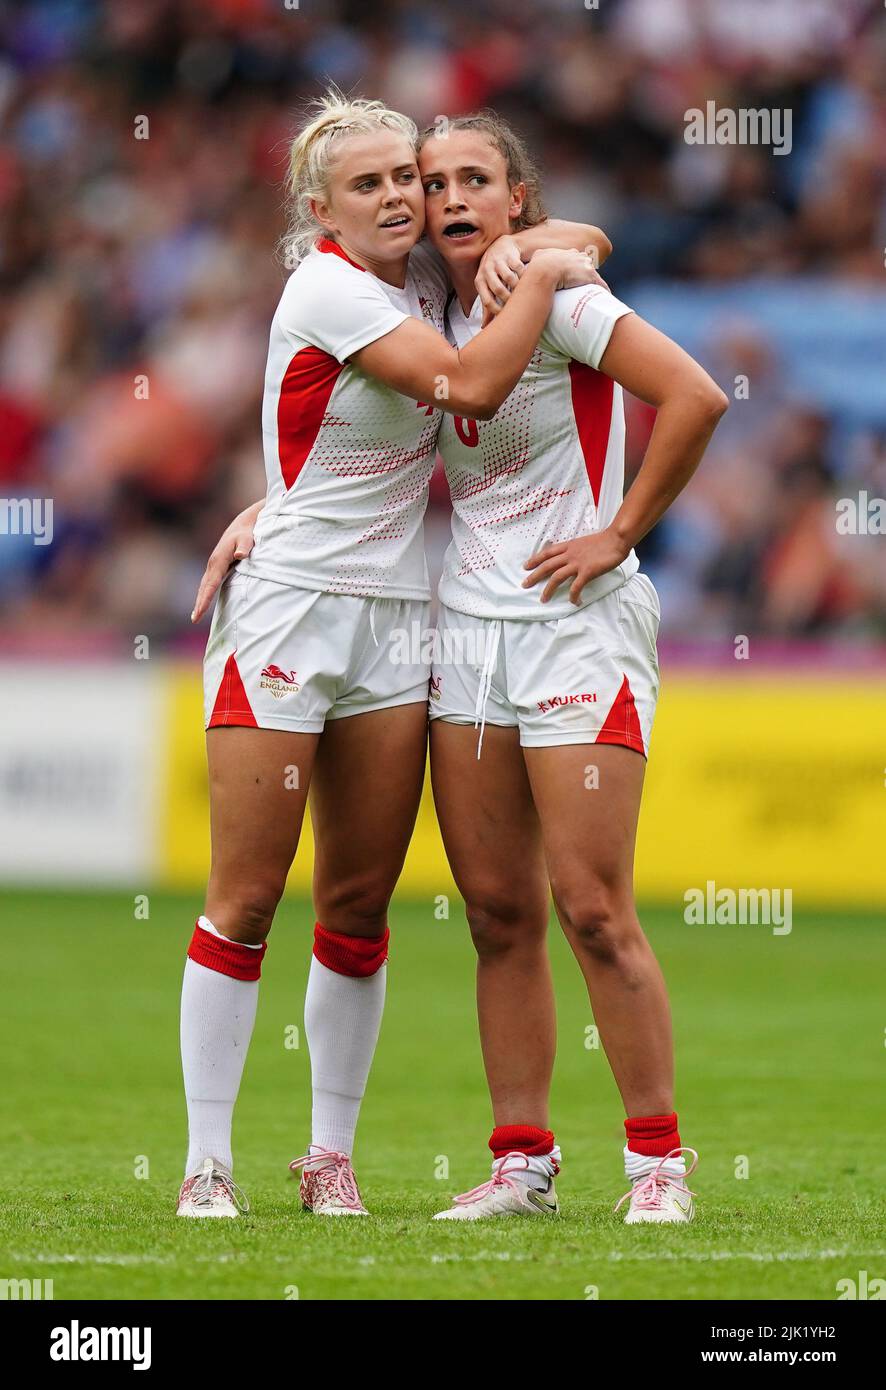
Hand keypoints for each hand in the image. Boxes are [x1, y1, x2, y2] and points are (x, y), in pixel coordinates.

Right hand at [191, 500, 262, 621]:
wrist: (243, 524)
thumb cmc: (247, 533)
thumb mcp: (247, 538)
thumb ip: (245, 547)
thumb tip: (240, 555)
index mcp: (218, 560)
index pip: (211, 584)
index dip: (205, 599)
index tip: (199, 612)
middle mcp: (213, 564)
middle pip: (204, 587)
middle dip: (199, 603)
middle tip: (194, 619)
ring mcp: (214, 565)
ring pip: (204, 586)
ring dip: (199, 600)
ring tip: (195, 616)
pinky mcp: (217, 567)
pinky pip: (209, 583)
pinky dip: (204, 594)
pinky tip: (203, 604)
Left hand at [476, 235, 524, 324]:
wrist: (501, 247)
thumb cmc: (493, 273)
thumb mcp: (487, 288)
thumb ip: (487, 307)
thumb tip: (484, 327)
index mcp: (479, 281)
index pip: (487, 300)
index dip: (497, 311)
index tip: (506, 316)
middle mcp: (486, 270)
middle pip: (498, 289)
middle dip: (509, 300)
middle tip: (517, 306)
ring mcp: (498, 261)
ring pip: (509, 278)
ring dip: (518, 287)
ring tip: (524, 293)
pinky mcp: (509, 255)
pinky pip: (518, 267)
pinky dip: (524, 275)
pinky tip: (529, 281)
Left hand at [522, 526, 630, 603]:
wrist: (616, 539)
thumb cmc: (603, 541)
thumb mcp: (582, 542)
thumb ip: (573, 550)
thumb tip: (568, 558)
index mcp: (568, 546)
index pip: (547, 553)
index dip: (535, 559)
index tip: (526, 566)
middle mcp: (570, 554)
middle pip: (547, 566)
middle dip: (534, 576)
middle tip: (525, 584)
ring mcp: (578, 563)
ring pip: (557, 577)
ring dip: (548, 589)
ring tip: (543, 599)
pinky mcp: (588, 572)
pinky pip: (576, 586)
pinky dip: (573, 595)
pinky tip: (573, 601)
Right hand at [530, 246, 602, 292]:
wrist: (544, 270)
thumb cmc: (537, 268)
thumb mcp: (536, 258)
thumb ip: (536, 259)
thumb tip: (526, 266)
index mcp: (564, 252)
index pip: (573, 257)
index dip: (573, 266)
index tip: (572, 275)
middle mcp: (576, 256)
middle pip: (585, 263)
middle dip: (585, 272)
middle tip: (582, 284)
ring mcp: (584, 266)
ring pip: (593, 274)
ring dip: (594, 282)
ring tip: (594, 293)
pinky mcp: (589, 276)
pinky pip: (599, 283)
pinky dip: (603, 289)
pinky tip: (605, 295)